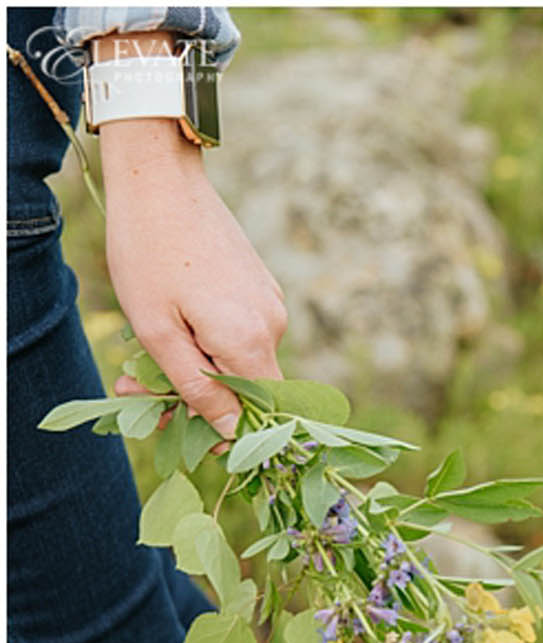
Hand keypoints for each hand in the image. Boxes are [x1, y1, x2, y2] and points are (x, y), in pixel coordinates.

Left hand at [100, 120, 286, 437]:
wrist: (160, 176)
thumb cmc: (148, 251)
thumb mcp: (157, 331)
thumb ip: (196, 388)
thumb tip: (234, 434)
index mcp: (250, 342)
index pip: (258, 416)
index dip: (222, 432)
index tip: (174, 423)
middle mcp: (274, 326)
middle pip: (247, 390)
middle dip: (194, 397)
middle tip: (135, 389)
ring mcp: (271, 303)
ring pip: (240, 360)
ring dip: (195, 366)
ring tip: (142, 350)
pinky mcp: (262, 286)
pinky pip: (240, 332)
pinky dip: (207, 339)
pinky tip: (171, 321)